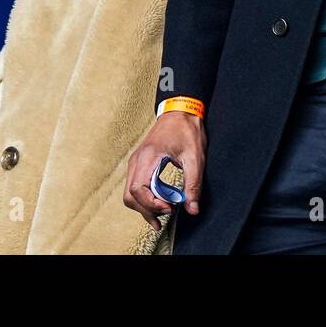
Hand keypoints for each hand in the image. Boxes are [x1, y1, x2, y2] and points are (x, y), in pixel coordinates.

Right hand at [124, 111, 205, 231]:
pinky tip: (160, 204)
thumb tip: (192, 209)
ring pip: (130, 193)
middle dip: (147, 210)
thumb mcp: (195, 157)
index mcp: (148, 156)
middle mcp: (137, 160)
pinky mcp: (140, 164)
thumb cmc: (187, 130)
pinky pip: (136, 187)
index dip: (152, 204)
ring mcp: (136, 162)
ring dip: (145, 207)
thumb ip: (193, 184)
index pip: (138, 189)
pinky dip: (145, 199)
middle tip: (167, 215)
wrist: (180, 111)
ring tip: (164, 214)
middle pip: (130, 195)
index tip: (170, 208)